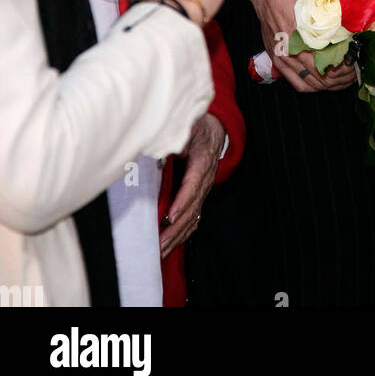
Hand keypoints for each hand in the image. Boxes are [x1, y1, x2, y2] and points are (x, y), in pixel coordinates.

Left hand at [159, 112, 225, 258]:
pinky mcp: (199, 195)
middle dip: (176, 228)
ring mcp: (203, 189)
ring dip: (177, 236)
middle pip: (193, 208)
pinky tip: (171, 245)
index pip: (193, 185)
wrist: (214, 129)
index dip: (182, 201)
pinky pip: (193, 218)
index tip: (170, 216)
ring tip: (161, 251)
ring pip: (193, 217)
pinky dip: (182, 233)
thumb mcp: (190, 124)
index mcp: (202, 161)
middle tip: (159, 243)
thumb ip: (180, 134)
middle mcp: (205, 179)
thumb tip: (171, 144)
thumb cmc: (199, 126)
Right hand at [243, 0, 355, 93]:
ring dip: (326, 85)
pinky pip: (296, 82)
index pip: (327, 66)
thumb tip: (357, 26)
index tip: (355, 64)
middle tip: (352, 74)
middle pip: (321, 80)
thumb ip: (337, 15)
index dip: (344, 69)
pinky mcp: (277, 60)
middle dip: (339, 79)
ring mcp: (283, 59)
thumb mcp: (319, 2)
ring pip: (309, 85)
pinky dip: (311, 86)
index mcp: (303, 39)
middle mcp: (292, 53)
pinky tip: (322, 83)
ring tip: (341, 80)